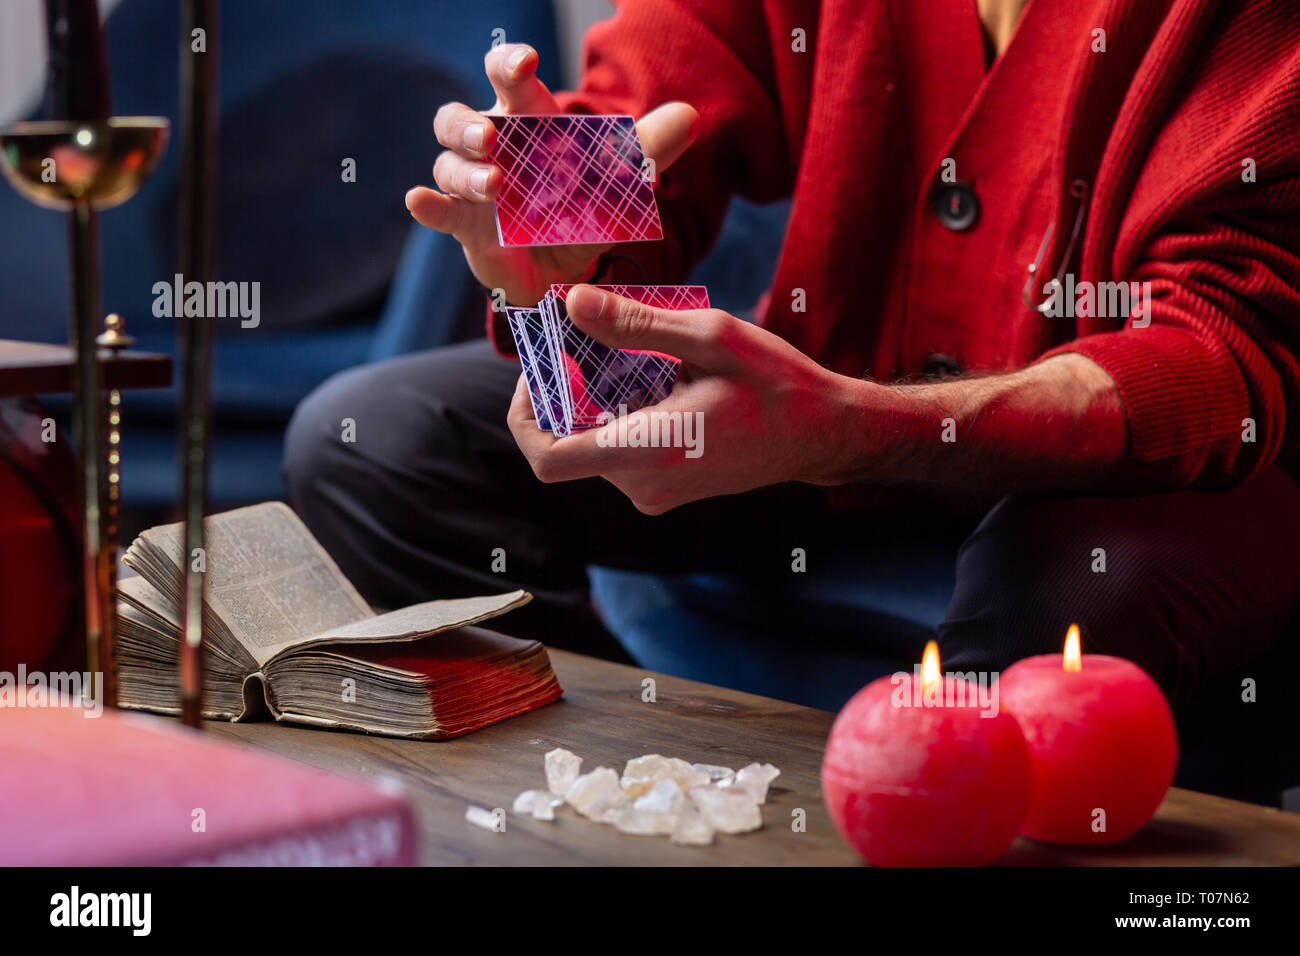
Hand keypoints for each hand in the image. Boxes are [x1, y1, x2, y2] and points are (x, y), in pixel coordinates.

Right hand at [405, 43, 698, 305]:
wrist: (566, 269)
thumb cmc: (583, 209)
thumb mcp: (620, 181)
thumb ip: (648, 150)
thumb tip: (689, 116)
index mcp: (527, 123)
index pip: (507, 78)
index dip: (508, 63)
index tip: (524, 63)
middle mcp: (492, 148)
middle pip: (460, 118)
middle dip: (470, 124)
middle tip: (493, 137)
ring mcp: (473, 187)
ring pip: (448, 163)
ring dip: (464, 170)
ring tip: (493, 185)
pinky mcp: (463, 226)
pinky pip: (437, 209)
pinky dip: (426, 204)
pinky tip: (418, 199)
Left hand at [508, 286, 868, 512]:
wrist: (822, 435)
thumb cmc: (776, 385)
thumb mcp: (712, 338)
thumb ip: (636, 325)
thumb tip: (572, 303)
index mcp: (648, 451)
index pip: (548, 459)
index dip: (525, 413)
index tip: (540, 369)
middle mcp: (643, 485)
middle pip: (568, 440)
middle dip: (568, 389)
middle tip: (592, 336)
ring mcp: (654, 493)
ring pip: (594, 443)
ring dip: (599, 397)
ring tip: (640, 355)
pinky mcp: (665, 489)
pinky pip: (620, 451)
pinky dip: (622, 412)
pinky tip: (659, 380)